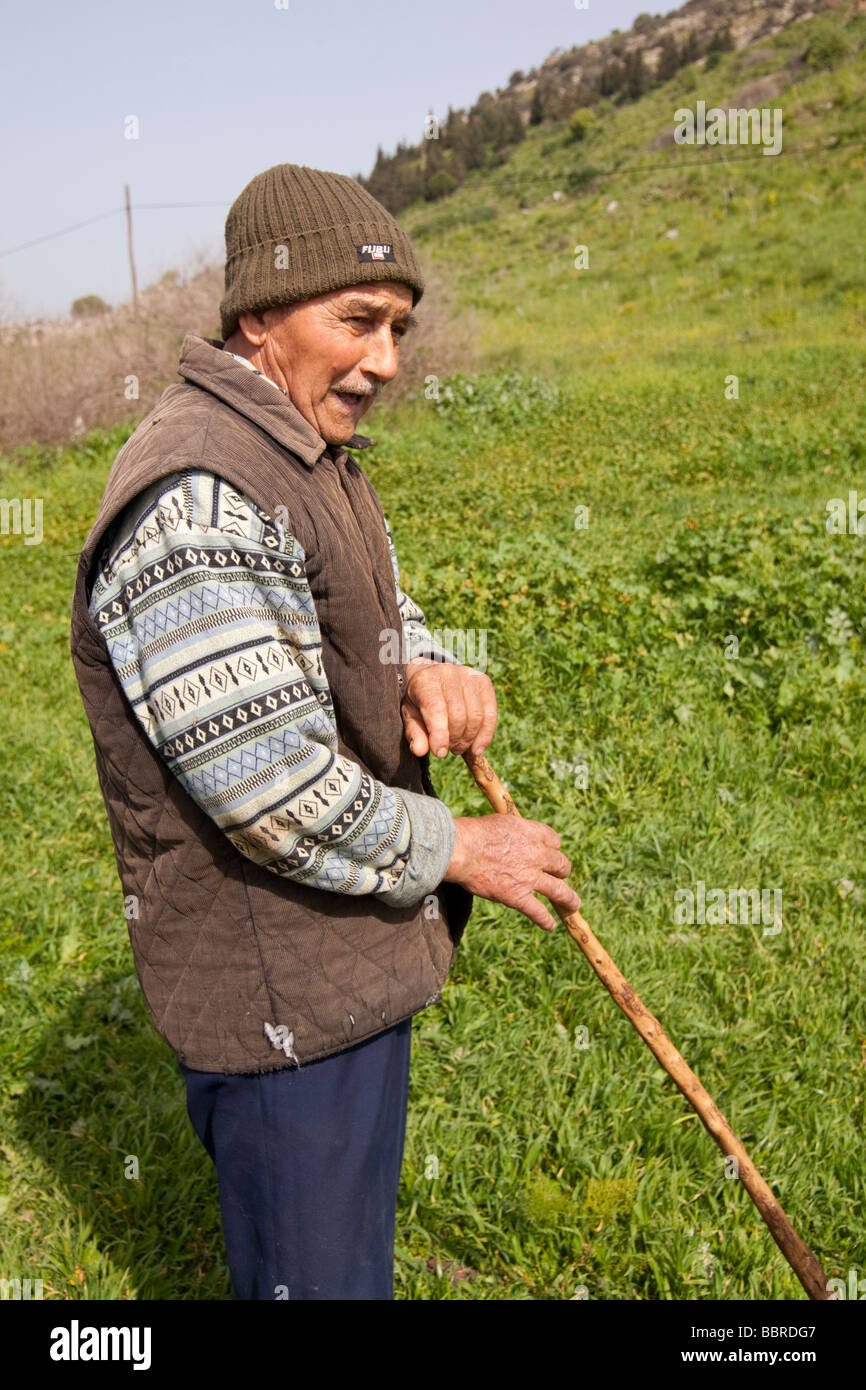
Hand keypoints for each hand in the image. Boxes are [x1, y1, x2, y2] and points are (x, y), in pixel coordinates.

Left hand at [401, 657, 497, 758]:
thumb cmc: (420, 700)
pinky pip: (491, 713)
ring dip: (469, 739)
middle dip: (455, 739)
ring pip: (476, 716)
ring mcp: (468, 675)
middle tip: (451, 749)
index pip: (436, 709)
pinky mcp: (484, 681)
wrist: (431, 675)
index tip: (440, 753)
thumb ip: (414, 734)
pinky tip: (477, 748)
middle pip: (458, 715)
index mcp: (425, 681)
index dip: (440, 735)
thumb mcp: (410, 716)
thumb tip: (420, 751)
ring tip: (459, 747)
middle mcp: (448, 674)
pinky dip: (486, 735)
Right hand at [443, 814, 581, 931]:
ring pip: (559, 891)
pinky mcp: (517, 896)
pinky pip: (538, 911)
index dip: (552, 848)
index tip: (549, 852)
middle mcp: (536, 855)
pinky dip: (545, 920)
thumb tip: (512, 837)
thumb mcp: (500, 821)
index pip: (554, 840)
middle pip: (561, 864)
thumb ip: (512, 831)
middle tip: (560, 875)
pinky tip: (550, 925)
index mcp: (532, 833)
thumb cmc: (473, 833)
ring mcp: (529, 877)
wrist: (462, 850)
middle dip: (562, 870)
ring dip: (569, 899)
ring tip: (573, 904)